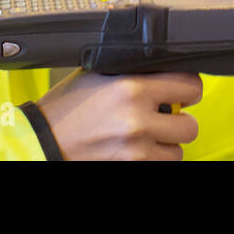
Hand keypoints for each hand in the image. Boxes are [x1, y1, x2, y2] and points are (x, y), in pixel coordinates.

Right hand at [36, 69, 201, 159]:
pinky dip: (153, 158)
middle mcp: (138, 119)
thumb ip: (132, 70)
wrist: (43, 141)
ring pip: (177, 151)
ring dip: (166, 144)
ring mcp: (135, 149)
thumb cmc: (67, 107)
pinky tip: (137, 148)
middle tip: (167, 116)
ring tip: (148, 135)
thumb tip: (162, 66)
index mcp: (132, 87)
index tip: (184, 92)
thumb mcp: (97, 74)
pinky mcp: (131, 167)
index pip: (189, 85)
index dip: (190, 88)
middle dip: (180, 121)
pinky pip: (160, 165)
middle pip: (190, 126)